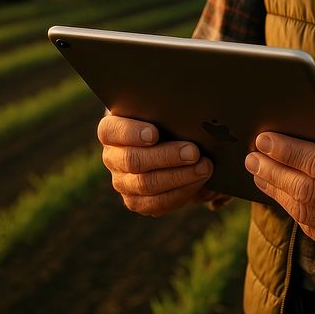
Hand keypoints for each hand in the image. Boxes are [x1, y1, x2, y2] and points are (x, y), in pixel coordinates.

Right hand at [97, 114, 217, 215]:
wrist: (167, 143)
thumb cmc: (163, 120)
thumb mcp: (158, 111)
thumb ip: (163, 110)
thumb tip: (184, 113)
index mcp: (110, 131)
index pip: (111, 131)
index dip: (132, 133)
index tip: (154, 134)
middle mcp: (112, 158)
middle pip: (133, 160)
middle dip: (166, 156)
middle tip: (194, 152)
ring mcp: (122, 182)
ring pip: (146, 184)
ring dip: (179, 177)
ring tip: (204, 167)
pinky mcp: (136, 201)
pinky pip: (156, 203)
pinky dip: (180, 193)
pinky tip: (198, 181)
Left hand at [244, 109, 314, 259]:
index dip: (289, 151)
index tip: (264, 139)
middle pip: (306, 191)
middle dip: (273, 171)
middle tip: (252, 156)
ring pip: (304, 212)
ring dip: (277, 191)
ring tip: (259, 172)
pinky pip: (312, 229)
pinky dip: (293, 209)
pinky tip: (280, 192)